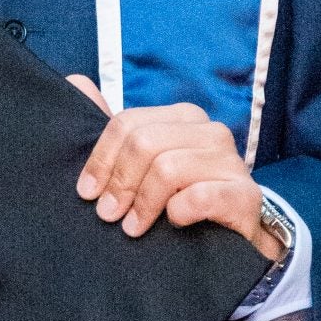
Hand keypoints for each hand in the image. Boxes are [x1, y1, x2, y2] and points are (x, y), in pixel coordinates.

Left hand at [67, 77, 286, 257]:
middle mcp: (210, 131)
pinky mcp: (245, 195)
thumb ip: (115, 131)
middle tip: (108, 214)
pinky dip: (178, 212)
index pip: (128, 123)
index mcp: (184, 117)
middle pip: (145, 143)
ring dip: (143, 203)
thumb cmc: (182, 198)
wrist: (233, 238)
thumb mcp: (146, 164)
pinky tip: (173, 223)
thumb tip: (76, 82)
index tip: (87, 191)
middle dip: (120, 182)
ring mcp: (231, 162)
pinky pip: (199, 197)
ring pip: (168, 168)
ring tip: (132, 228)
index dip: (101, 158)